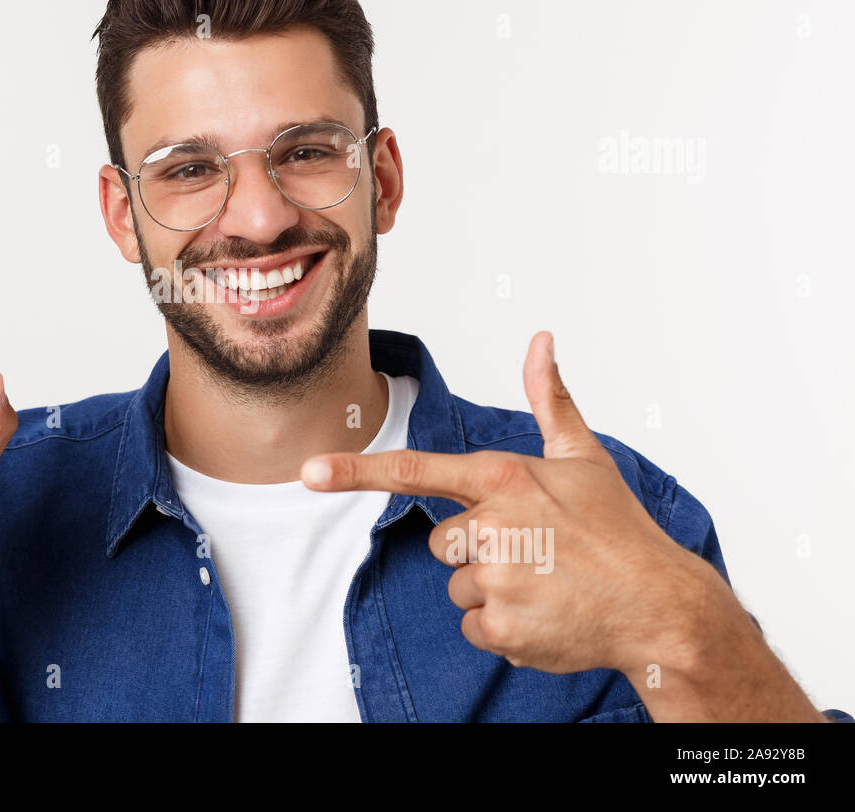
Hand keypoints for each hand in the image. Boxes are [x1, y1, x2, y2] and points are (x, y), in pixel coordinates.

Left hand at [300, 331, 712, 675]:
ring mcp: (496, 580)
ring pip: (457, 586)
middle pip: (441, 543)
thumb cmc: (618, 529)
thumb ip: (549, 398)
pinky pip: (473, 626)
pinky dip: (504, 627)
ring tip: (545, 583)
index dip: (354, 471)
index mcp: (503, 479)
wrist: (660, 608)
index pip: (414, 471)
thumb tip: (540, 340)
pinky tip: (544, 614)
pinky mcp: (502, 628)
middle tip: (533, 551)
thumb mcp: (583, 456)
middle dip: (477, 550)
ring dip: (492, 590)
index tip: (308, 472)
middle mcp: (492, 527)